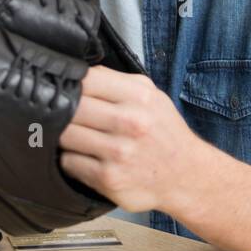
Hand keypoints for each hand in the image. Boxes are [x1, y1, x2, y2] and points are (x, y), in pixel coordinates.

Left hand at [58, 65, 201, 213]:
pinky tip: (83, 157)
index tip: (69, 91)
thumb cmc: (164, 132)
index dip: (72, 84)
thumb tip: (77, 73)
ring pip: (65, 135)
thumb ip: (116, 81)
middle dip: (63, 110)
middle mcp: (130, 122)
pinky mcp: (108, 178)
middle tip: (65, 115)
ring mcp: (118, 152)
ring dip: (64, 136)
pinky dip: (70, 159)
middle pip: (72, 107)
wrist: (186, 176)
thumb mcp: (151, 96)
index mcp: (139, 96)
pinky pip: (68, 162)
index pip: (87, 79)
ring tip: (75, 137)